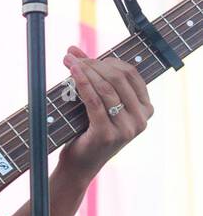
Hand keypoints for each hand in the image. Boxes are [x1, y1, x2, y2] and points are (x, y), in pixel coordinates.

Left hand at [57, 44, 153, 183]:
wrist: (79, 165)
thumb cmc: (88, 132)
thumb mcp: (98, 104)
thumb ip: (94, 78)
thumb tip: (75, 50)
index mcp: (145, 109)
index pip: (130, 74)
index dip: (107, 60)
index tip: (86, 56)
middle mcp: (141, 119)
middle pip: (118, 78)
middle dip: (94, 63)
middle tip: (73, 57)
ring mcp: (126, 128)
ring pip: (106, 88)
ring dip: (85, 70)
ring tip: (68, 61)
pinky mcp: (107, 134)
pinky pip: (94, 101)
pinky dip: (82, 83)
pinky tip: (72, 72)